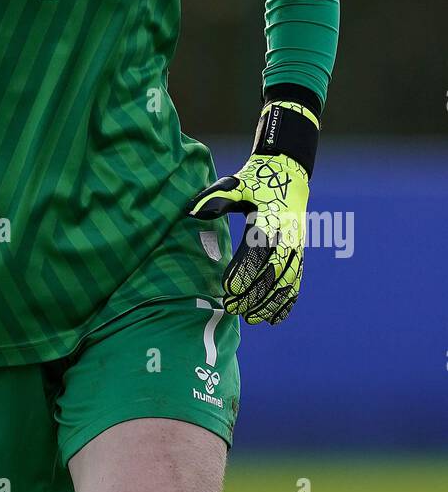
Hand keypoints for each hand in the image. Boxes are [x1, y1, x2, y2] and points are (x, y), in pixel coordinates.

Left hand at [187, 152, 308, 325]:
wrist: (289, 173)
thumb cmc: (256, 180)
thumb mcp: (236, 184)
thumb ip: (215, 198)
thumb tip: (190, 212)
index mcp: (271, 216)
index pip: (258, 248)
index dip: (244, 270)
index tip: (227, 288)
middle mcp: (288, 233)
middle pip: (274, 269)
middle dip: (254, 292)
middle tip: (232, 308)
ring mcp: (297, 244)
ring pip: (288, 280)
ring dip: (271, 302)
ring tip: (251, 318)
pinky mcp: (300, 252)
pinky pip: (297, 280)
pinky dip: (288, 301)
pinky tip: (275, 318)